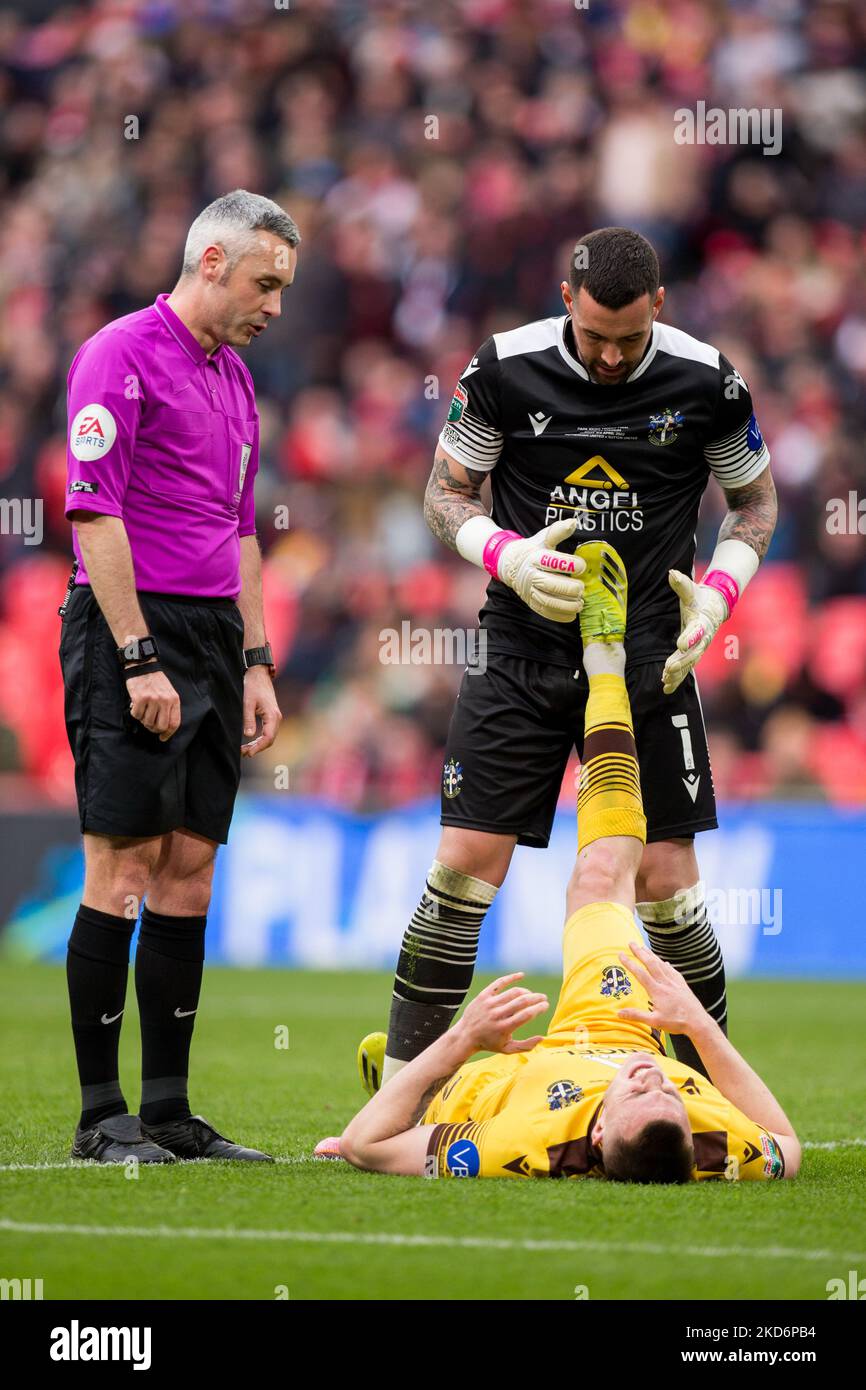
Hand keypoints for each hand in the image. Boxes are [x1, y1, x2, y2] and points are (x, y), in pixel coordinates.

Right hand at [125, 667, 180, 741]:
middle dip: (153, 729)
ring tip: (143, 711)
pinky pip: (136, 716)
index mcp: (174, 700)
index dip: (168, 733)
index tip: (163, 738)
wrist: (143, 666)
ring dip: (143, 720)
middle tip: (149, 725)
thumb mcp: (169, 692)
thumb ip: (169, 708)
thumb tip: (164, 728)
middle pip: (160, 726)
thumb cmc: (156, 681)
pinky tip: (136, 706)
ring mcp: (152, 700)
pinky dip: (135, 713)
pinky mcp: (140, 698)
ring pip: (147, 722)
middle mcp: (164, 700)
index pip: (174, 723)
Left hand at [241, 666, 281, 756]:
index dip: (258, 747)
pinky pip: (268, 732)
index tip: (248, 753)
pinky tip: (251, 741)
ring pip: (269, 737)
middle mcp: (276, 718)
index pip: (268, 737)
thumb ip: (248, 719)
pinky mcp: (271, 716)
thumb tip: (248, 735)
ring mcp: (275, 717)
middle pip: (270, 740)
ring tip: (245, 749)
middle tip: (243, 753)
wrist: (258, 674)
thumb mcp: (247, 702)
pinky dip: (260, 739)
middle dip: (257, 748)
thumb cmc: (252, 686)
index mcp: (272, 715)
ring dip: (258, 744)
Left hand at [456, 973, 548, 1054]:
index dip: (539, 1008)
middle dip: (536, 998)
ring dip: (526, 992)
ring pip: (513, 992)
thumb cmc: (489, 1043)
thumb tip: (543, 1038)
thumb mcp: (508, 1049)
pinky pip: (499, 982)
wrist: (466, 1036)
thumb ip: (526, 1046)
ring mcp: (490, 1003)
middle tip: (543, 998)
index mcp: (504, 1028)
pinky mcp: (484, 995)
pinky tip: (521, 975)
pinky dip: (511, 977)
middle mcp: (497, 1014)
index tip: (545, 1005)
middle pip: (522, 1001)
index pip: (526, 1014)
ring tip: (531, 995)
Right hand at [497, 518, 584, 622]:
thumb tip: (573, 522)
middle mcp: (530, 575)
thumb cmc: (533, 550)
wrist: (510, 564)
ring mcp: (529, 591)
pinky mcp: (531, 602)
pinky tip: (572, 613)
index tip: (582, 566)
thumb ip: (558, 531)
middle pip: (550, 584)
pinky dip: (560, 615)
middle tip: (582, 588)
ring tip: (580, 602)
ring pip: (548, 601)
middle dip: (569, 588)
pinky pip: (545, 612)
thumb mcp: (543, 538)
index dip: (570, 564)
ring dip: (567, 604)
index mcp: (535, 557)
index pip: (552, 562)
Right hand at [616, 940, 705, 1037]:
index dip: (629, 963)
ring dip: (651, 955)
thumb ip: (636, 1016)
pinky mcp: (683, 985)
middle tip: (631, 943)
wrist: (699, 1022)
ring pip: (662, 964)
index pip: (640, 974)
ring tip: (644, 948)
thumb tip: (618, 1013)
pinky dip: (666, 964)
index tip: (620, 954)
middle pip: (651, 963)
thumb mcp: (654, 1022)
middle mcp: (666, 983)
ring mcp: (675, 983)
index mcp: (657, 991)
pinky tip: (665, 962)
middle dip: (640, 952)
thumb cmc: (677, 1023)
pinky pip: (673, 971)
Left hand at [661, 570, 727, 694]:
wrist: (715, 606)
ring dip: (678, 673)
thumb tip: (671, 573)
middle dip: (681, 661)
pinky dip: (677, 679)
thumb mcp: (691, 590)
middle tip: (669, 668)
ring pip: (689, 663)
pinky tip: (666, 688)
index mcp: (703, 622)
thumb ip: (681, 584)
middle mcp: (703, 638)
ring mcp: (699, 648)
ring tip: (666, 680)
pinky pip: (686, 669)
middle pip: (693, 652)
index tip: (681, 644)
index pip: (696, 631)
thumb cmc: (700, 598)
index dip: (690, 637)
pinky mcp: (693, 654)